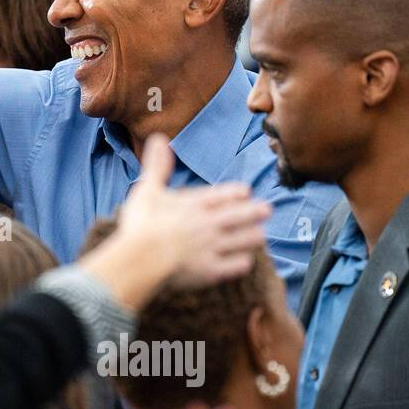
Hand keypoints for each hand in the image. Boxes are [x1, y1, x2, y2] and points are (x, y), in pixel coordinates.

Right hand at [115, 134, 271, 288]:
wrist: (142, 258)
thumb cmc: (141, 224)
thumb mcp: (147, 190)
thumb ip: (157, 166)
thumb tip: (159, 138)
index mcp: (195, 204)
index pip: (223, 195)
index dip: (236, 193)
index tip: (246, 192)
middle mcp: (210, 223)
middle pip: (240, 215)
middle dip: (255, 211)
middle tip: (267, 209)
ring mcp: (213, 247)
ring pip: (244, 239)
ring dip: (253, 236)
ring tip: (261, 234)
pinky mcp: (212, 270)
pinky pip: (236, 266)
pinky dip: (242, 262)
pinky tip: (246, 261)